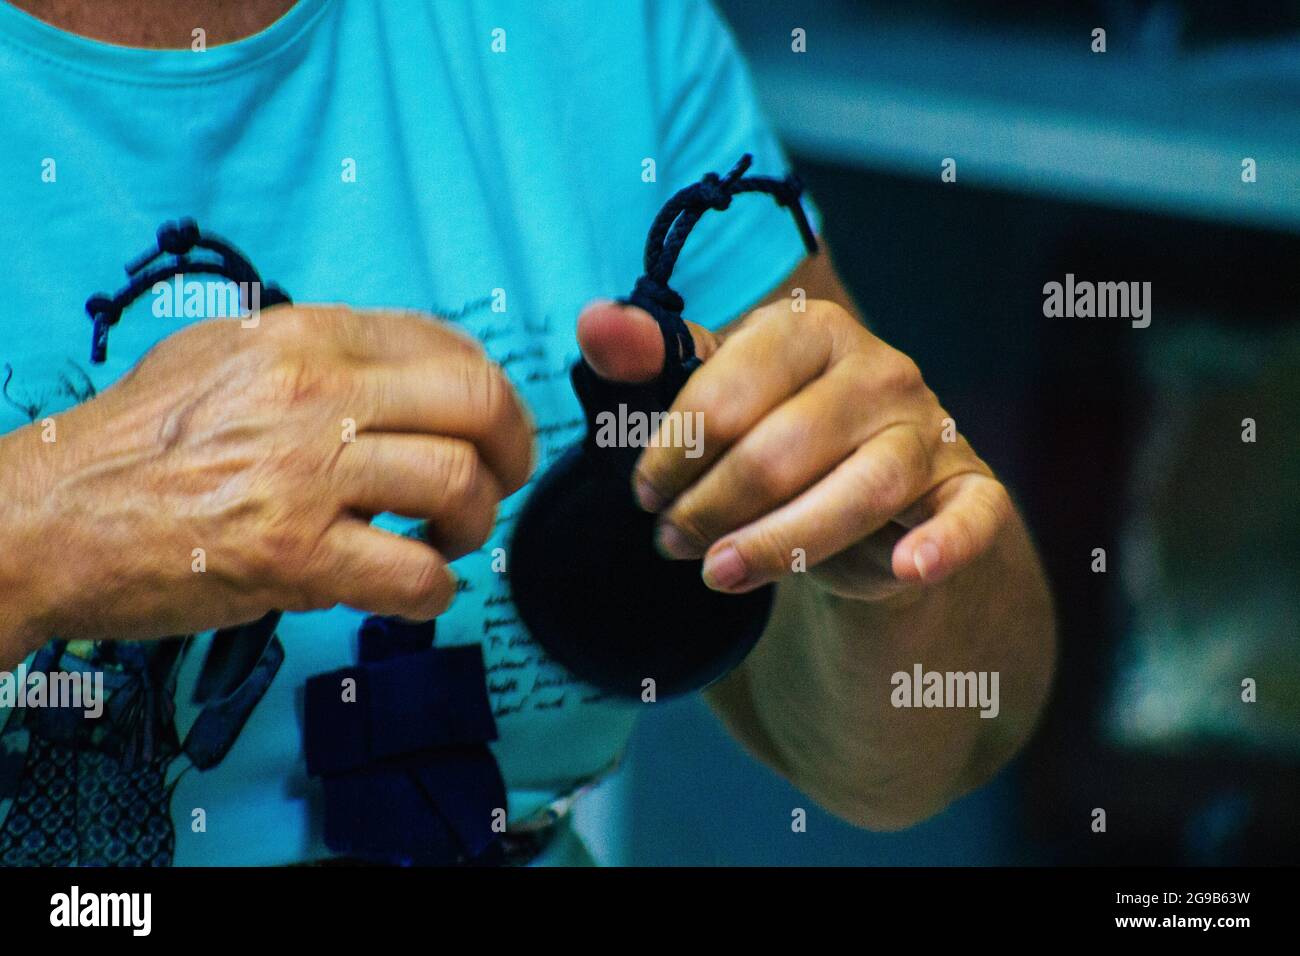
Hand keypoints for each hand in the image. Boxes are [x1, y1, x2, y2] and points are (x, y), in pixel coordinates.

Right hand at [0, 306, 532, 660]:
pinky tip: (418, 589)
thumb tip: (403, 366)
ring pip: (457, 484)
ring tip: (448, 538)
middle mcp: (314, 395)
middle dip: (513, 447)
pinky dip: (435, 591)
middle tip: (503, 478)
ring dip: (476, 522)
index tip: (493, 422)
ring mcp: (305, 476)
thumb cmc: (137, 441)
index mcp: (304, 338)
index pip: (445, 344)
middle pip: (476, 403)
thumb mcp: (223, 354)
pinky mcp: (292, 557)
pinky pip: (413, 574)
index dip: (492, 389)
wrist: (50, 517)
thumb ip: (317, 351)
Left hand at [576, 296, 1011, 602]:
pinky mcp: (968, 488)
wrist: (858, 494)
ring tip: (718, 574)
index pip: (729, 392)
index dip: (673, 454)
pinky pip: (971, 515)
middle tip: (672, 542)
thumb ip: (653, 360)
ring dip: (779, 544)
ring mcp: (929, 428)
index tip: (645, 494)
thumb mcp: (712, 396)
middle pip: (783, 448)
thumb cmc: (776, 435)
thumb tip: (593, 322)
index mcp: (810, 328)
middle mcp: (879, 368)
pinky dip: (945, 543)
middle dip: (712, 507)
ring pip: (860, 490)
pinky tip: (908, 568)